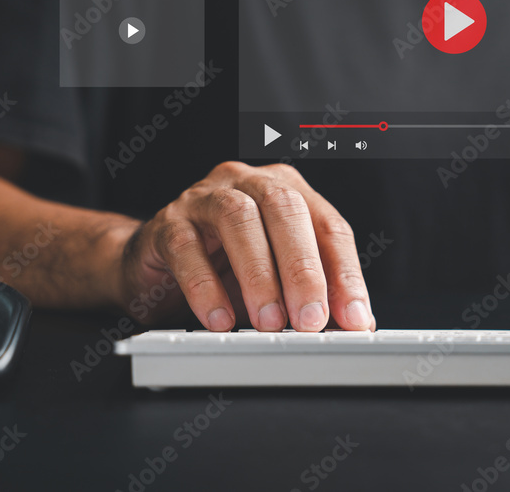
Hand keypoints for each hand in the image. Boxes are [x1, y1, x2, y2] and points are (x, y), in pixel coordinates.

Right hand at [119, 162, 374, 331]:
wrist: (156, 263)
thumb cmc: (223, 265)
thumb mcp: (276, 277)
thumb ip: (312, 292)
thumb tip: (352, 325)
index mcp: (287, 190)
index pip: (328, 225)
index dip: (345, 273)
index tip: (354, 318)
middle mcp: (249, 183)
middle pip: (285, 210)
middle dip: (303, 269)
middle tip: (310, 320)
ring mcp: (205, 197)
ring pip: (239, 219)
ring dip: (259, 275)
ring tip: (269, 322)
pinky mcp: (168, 223)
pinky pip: (187, 249)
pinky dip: (206, 288)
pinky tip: (220, 319)